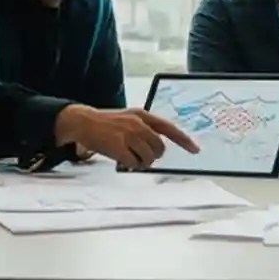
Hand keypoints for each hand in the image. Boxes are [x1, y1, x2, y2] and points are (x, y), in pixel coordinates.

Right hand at [55, 105, 199, 169]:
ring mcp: (128, 135)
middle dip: (153, 156)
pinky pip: (134, 163)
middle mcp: (138, 123)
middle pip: (160, 148)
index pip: (169, 128)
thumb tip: (158, 148)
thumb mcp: (129, 119)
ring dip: (141, 161)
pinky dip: (130, 164)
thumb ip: (145, 130)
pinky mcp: (119, 146)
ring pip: (149, 157)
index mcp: (142, 115)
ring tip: (129, 156)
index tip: (195, 150)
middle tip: (141, 155)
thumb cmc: (107, 123)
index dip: (183, 140)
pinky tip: (122, 159)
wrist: (83, 121)